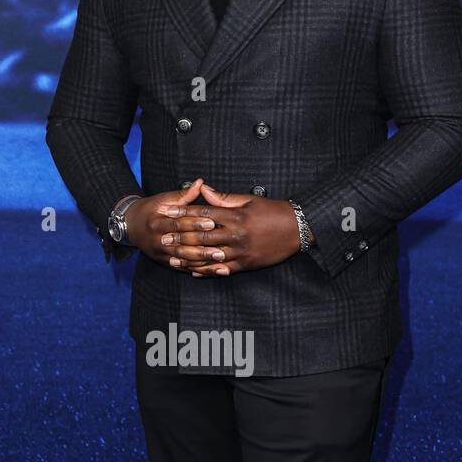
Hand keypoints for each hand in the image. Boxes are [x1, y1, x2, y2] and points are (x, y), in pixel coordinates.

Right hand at [123, 178, 217, 262]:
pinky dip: (197, 269)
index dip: (195, 223)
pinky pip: (182, 268)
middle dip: (202, 248)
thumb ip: (183, 194)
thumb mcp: (162, 199)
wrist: (130, 226)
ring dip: (202, 261)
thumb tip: (200, 183)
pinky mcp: (164, 262)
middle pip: (182, 245)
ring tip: (220, 260)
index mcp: (157, 223)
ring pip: (183, 260)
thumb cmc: (149, 210)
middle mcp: (158, 241)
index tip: (212, 222)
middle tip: (221, 248)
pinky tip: (211, 270)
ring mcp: (161, 254)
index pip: (178, 224)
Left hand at [158, 182, 301, 275]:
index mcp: (235, 216)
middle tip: (163, 237)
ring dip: (189, 258)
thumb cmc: (273, 211)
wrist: (297, 229)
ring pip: (209, 256)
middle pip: (202, 236)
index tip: (168, 211)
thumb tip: (203, 189)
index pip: (204, 214)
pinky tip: (194, 272)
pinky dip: (207, 272)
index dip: (184, 212)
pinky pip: (222, 270)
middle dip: (180, 237)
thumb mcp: (249, 200)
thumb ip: (224, 198)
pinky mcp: (246, 264)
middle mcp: (236, 235)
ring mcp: (240, 251)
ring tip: (173, 259)